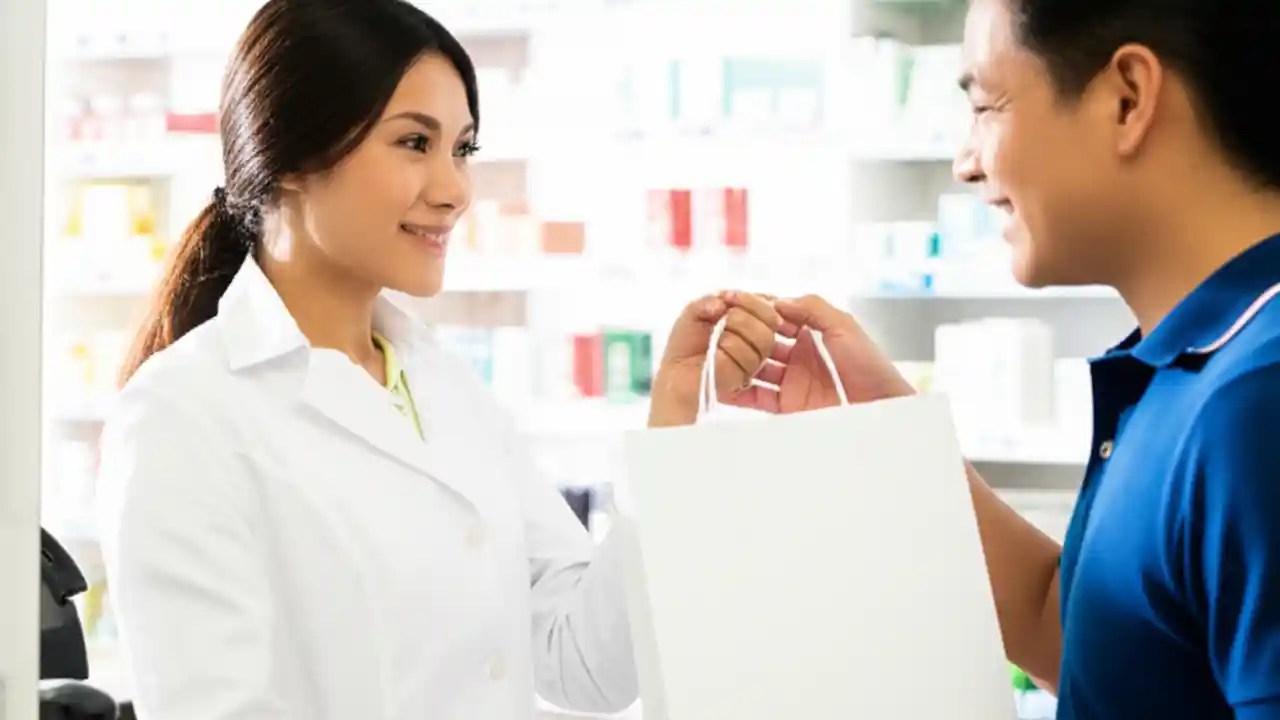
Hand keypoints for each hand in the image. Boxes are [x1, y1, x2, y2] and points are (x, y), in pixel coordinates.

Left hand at [649, 291, 781, 427]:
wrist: (676, 370)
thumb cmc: (686, 342)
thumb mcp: (694, 312)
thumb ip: (709, 301)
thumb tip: (725, 300)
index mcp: (749, 320)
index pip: (769, 305)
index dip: (755, 299)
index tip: (731, 297)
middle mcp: (757, 339)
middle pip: (772, 320)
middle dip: (749, 309)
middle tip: (726, 313)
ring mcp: (755, 358)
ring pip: (764, 338)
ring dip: (739, 328)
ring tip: (718, 334)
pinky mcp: (748, 375)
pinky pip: (749, 355)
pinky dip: (732, 346)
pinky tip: (718, 349)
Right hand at [724, 294, 914, 413]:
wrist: (883, 410)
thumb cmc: (870, 366)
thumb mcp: (845, 326)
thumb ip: (813, 308)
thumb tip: (776, 301)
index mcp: (813, 331)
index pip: (776, 314)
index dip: (754, 307)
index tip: (730, 301)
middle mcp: (799, 354)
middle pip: (760, 339)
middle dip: (739, 332)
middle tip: (716, 326)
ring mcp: (792, 380)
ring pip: (754, 366)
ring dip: (735, 360)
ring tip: (712, 352)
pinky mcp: (787, 405)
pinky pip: (756, 396)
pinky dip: (737, 391)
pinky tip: (720, 383)